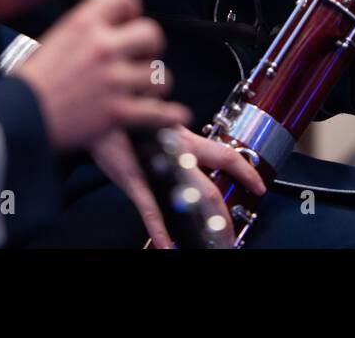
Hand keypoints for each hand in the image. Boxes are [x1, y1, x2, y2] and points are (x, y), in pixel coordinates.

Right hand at [13, 0, 186, 150]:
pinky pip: (159, 111)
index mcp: (84, 24)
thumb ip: (86, 29)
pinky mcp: (117, 112)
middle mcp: (102, 47)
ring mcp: (112, 80)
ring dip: (155, 83)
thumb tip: (111, 26)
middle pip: (153, 33)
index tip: (129, 20)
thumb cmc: (30, 83)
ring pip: (160, 74)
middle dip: (150, 46)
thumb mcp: (55, 39)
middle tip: (141, 57)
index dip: (130, 8)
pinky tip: (173, 112)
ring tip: (144, 88)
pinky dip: (169, 114)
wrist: (17, 118)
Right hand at [90, 125, 266, 248]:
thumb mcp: (158, 118)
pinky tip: (167, 246)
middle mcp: (175, 151)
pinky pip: (150, 208)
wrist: (95, 108)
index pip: (224, 153)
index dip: (245, 170)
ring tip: (211, 243)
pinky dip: (159, 231)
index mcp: (183, 138)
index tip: (259, 186)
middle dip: (224, 217)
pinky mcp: (133, 179)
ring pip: (187, 198)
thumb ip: (176, 131)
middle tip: (230, 236)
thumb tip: (191, 141)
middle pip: (210, 188)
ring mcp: (156, 167)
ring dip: (200, 226)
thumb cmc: (127, 114)